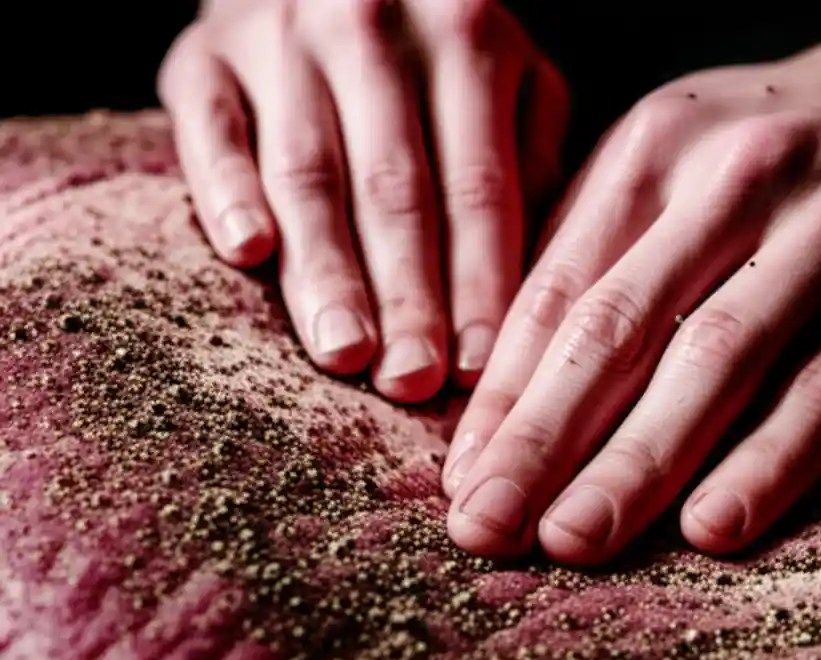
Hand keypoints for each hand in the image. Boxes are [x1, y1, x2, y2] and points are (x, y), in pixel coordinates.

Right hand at [159, 0, 568, 401]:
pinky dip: (227, 188)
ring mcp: (282, 38)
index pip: (478, 184)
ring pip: (309, 171)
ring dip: (326, 268)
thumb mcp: (514, 75)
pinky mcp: (203, 56)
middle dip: (408, 295)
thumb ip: (533, 155)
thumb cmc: (439, 47)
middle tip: (413, 381)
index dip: (480, 281)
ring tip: (345, 352)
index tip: (483, 369)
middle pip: (395, 188)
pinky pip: (211, 129)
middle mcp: (373, 30)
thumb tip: (536, 274)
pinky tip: (249, 252)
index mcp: (466, 38)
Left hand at [441, 0, 820, 563]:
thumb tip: (512, 365)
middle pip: (620, 326)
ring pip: (716, 362)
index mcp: (660, 142)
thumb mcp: (687, 143)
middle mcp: (737, 180)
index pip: (560, 286)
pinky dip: (770, 462)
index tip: (461, 476)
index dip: (503, 392)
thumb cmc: (798, 137)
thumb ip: (602, 233)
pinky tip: (713, 528)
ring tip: (572, 540)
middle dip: (542, 437)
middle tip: (483, 526)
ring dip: (638, 462)